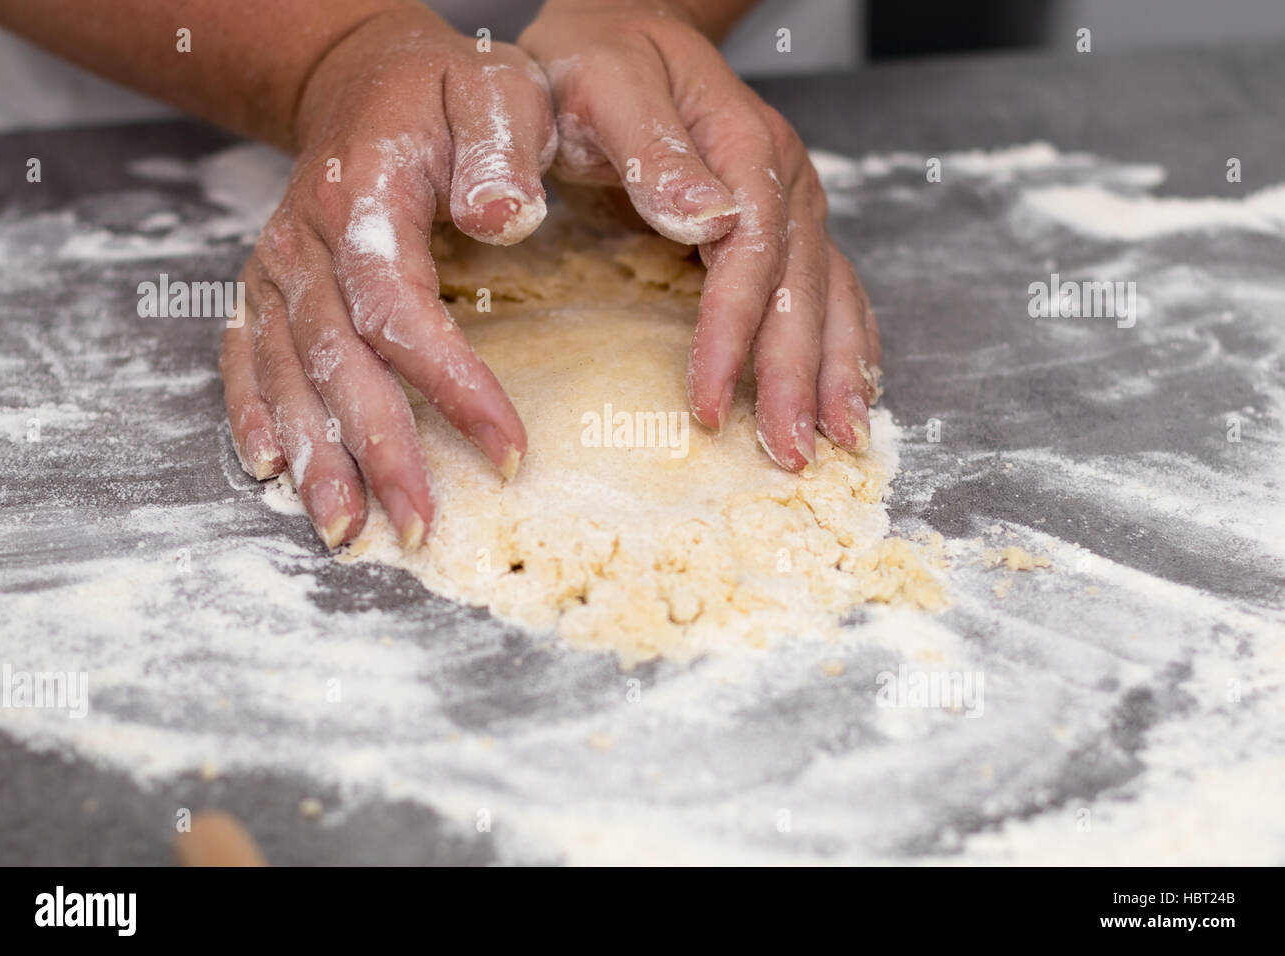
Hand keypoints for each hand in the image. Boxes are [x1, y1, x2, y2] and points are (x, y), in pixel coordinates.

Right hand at [220, 8, 554, 548]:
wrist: (366, 78)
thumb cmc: (444, 92)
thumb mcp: (494, 91)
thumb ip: (503, 149)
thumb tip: (507, 220)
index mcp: (359, 195)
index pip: (400, 307)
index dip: (452, 385)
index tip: (508, 450)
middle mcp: (302, 240)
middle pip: (336, 360)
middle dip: (378, 450)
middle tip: (417, 526)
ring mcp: (274, 267)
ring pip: (286, 374)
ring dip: (315, 457)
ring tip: (345, 531)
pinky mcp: (264, 287)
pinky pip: (245, 358)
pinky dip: (254, 415)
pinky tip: (271, 470)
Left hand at [520, 0, 880, 470]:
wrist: (622, 27)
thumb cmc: (597, 59)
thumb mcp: (602, 84)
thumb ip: (649, 146)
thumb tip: (705, 219)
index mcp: (744, 147)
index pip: (748, 260)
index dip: (731, 338)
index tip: (706, 408)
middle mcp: (785, 179)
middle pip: (802, 291)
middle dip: (797, 379)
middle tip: (790, 455)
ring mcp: (795, 203)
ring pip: (832, 296)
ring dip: (838, 373)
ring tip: (841, 443)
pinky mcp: (788, 223)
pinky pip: (832, 290)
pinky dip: (846, 345)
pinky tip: (850, 392)